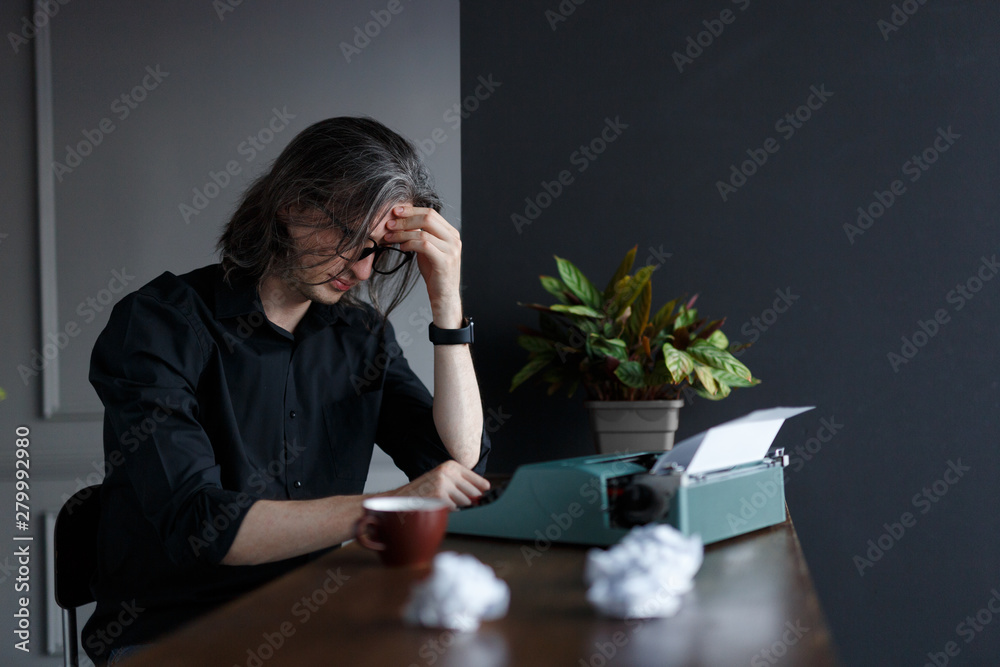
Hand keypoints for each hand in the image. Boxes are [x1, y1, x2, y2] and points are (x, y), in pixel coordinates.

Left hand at [384, 205, 462, 326]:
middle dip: (405, 219)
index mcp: (451, 233)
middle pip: (428, 218)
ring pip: (423, 232)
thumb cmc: (435, 272)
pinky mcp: (445, 261)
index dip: (411, 210)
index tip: (395, 211)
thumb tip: (402, 221)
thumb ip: (422, 235)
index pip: (431, 213)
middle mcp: (454, 239)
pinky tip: (401, 248)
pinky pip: (423, 245)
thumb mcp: (428, 249)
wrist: (444, 295)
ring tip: (389, 237)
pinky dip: (409, 244)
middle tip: (389, 223)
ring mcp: (451, 249)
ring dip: (402, 233)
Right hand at [388, 460, 489, 508]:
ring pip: (465, 501)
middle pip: (473, 491)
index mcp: (450, 465)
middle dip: (471, 498)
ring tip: (445, 500)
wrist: (403, 496)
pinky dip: (450, 509)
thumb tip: (481, 492)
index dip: (482, 485)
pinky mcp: (440, 497)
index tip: (488, 489)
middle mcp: (448, 472)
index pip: (474, 477)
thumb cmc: (425, 489)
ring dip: (459, 504)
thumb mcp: (443, 478)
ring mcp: (444, 484)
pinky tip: (440, 505)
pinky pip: (454, 508)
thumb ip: (461, 483)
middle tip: (466, 500)